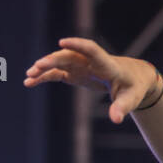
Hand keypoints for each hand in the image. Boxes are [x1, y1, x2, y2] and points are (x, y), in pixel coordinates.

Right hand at [23, 37, 158, 124]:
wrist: (131, 78)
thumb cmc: (133, 87)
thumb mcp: (131, 99)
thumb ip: (122, 108)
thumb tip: (116, 120)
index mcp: (106, 64)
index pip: (91, 50)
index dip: (78, 45)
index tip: (62, 42)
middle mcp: (90, 61)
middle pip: (69, 56)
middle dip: (53, 60)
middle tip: (38, 66)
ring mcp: (80, 66)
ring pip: (58, 63)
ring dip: (44, 68)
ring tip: (29, 76)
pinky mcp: (73, 73)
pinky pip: (55, 73)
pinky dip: (43, 77)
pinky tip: (29, 82)